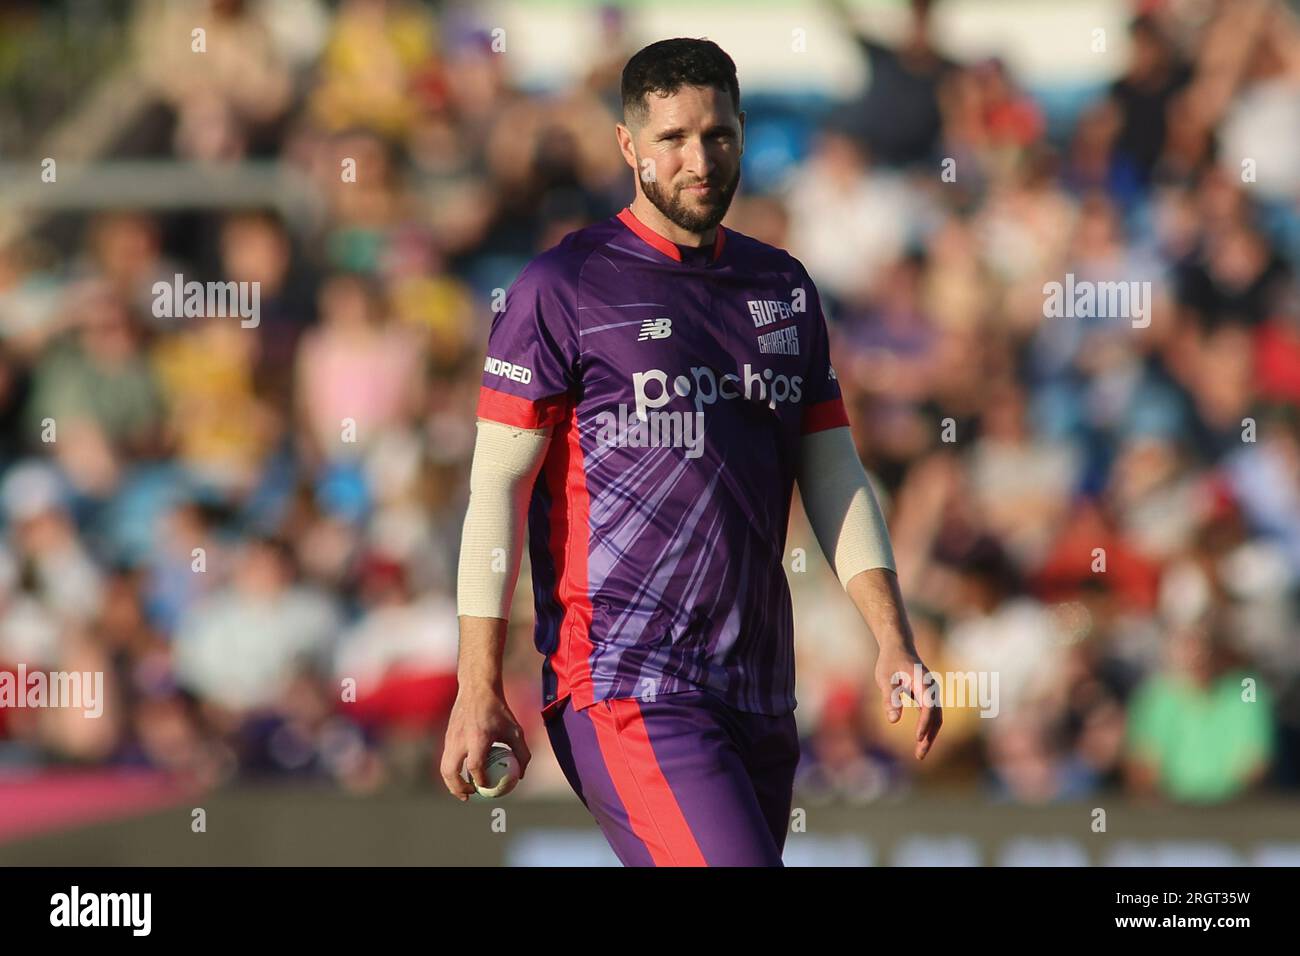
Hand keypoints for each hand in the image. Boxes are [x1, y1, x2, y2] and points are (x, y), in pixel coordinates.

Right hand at [439, 684, 531, 800]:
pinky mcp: (447, 736)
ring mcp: (450, 738)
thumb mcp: (516, 730)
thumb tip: (520, 775)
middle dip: (457, 788)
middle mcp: (460, 740)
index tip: (487, 788)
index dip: (480, 782)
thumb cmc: (499, 710)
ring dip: (452, 781)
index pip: (475, 767)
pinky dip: (452, 769)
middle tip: (469, 795)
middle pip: (450, 772)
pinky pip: (446, 758)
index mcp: (477, 738)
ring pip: (444, 767)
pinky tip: (464, 772)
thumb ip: (521, 753)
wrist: (477, 689)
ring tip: (465, 789)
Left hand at [874, 646, 941, 760]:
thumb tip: (893, 720)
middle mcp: (931, 689)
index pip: (929, 706)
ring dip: (929, 736)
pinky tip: (920, 741)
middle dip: (929, 737)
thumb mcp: (885, 678)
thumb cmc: (889, 662)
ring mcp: (931, 693)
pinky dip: (927, 729)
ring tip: (919, 755)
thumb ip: (890, 697)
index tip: (917, 738)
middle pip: (936, 716)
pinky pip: (930, 716)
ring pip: (936, 718)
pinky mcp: (927, 697)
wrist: (898, 647)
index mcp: (924, 682)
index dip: (924, 723)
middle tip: (919, 755)